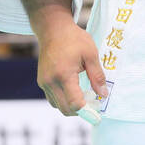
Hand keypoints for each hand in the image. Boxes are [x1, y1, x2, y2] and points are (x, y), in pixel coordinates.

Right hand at [31, 2, 105, 116]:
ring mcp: (44, 82)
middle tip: (93, 105)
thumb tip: (103, 94)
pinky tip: (74, 91)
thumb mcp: (91, 55)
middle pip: (65, 108)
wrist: (53, 29)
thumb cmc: (74, 39)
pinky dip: (63, 100)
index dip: (86, 112)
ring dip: (71, 106)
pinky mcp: (42, 81)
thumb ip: (97, 76)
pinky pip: (52, 98)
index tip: (97, 114)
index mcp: (64, 75)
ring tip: (85, 96)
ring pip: (57, 105)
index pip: (74, 103)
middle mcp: (50, 82)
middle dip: (80, 111)